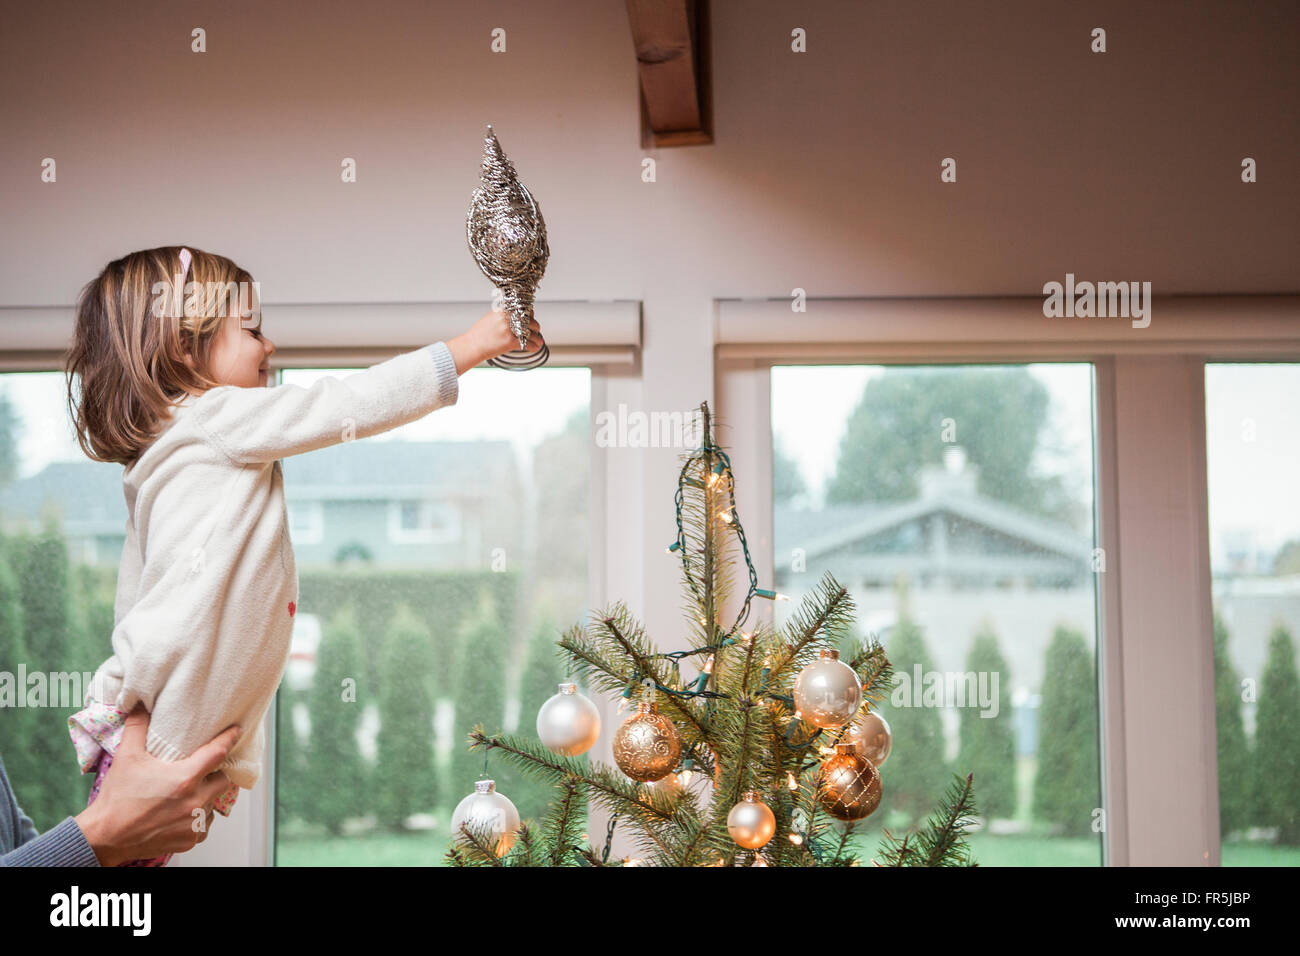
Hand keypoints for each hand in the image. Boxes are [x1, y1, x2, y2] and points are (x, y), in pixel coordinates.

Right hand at [74, 704, 241, 866]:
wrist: (106, 836)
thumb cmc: (117, 798)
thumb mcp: (127, 757)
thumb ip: (137, 727)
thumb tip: (141, 705)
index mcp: (185, 779)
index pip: (219, 753)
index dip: (229, 739)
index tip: (236, 731)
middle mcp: (195, 802)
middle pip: (223, 780)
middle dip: (218, 772)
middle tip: (206, 767)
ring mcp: (193, 823)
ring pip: (214, 803)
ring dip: (207, 795)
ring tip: (190, 790)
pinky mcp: (190, 840)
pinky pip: (203, 823)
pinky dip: (197, 816)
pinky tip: (183, 810)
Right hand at [447, 308, 543, 373]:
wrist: (473, 345)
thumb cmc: (480, 332)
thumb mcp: (491, 316)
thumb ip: (505, 314)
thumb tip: (518, 314)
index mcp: (503, 310)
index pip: (523, 307)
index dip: (530, 312)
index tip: (532, 315)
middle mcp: (507, 318)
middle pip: (530, 320)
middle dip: (534, 326)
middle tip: (535, 329)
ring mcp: (509, 330)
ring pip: (530, 332)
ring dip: (536, 337)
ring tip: (537, 340)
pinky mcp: (510, 342)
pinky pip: (527, 344)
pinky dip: (533, 347)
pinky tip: (535, 348)